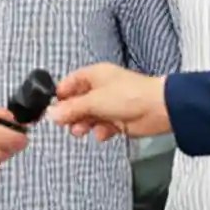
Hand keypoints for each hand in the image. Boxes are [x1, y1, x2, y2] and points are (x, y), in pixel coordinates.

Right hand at [48, 63, 170, 139]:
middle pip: (78, 102)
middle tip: (69, 124)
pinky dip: (102, 131)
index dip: (60, 97)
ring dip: (85, 125)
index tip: (53, 111)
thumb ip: (71, 109)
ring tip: (83, 131)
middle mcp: (101, 88)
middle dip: (72, 114)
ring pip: (89, 116)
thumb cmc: (128, 96)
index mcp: (94, 75)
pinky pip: (103, 126)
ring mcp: (110, 104)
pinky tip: (104, 133)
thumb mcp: (93, 101)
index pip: (69, 84)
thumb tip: (52, 114)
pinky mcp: (119, 119)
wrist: (158, 110)